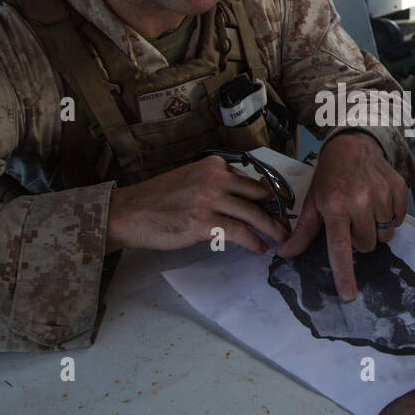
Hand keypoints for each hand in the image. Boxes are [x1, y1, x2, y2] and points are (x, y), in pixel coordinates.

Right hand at [105, 155, 289, 253]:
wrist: (129, 213)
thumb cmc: (157, 199)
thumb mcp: (190, 179)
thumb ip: (215, 183)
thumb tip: (241, 198)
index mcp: (213, 165)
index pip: (251, 179)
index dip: (267, 195)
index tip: (278, 206)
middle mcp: (215, 178)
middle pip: (259, 194)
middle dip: (276, 211)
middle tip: (285, 223)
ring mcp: (210, 200)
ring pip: (254, 214)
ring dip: (272, 229)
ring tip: (280, 239)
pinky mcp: (205, 223)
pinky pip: (241, 233)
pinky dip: (254, 241)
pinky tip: (259, 248)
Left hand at [276, 130, 407, 300]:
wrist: (353, 145)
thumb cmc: (330, 177)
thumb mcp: (312, 202)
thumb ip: (302, 232)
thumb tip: (283, 254)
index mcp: (335, 207)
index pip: (340, 247)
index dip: (344, 273)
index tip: (348, 295)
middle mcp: (360, 201)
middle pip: (366, 245)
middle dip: (359, 239)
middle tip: (352, 221)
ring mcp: (382, 195)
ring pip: (385, 236)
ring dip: (376, 229)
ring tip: (366, 211)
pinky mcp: (399, 190)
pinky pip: (399, 221)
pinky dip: (390, 217)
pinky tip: (378, 203)